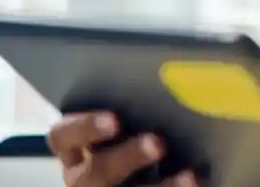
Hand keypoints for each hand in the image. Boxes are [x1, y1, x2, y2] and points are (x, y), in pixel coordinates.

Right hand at [46, 112, 198, 186]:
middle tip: (157, 143)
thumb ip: (137, 109)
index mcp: (76, 149)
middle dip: (127, 157)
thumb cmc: (134, 132)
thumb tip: (175, 82)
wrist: (142, 167)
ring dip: (160, 186)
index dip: (85, 128)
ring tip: (187, 176)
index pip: (63, 136)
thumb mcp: (128, 121)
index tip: (114, 119)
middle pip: (95, 171)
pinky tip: (196, 182)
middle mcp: (85, 174)